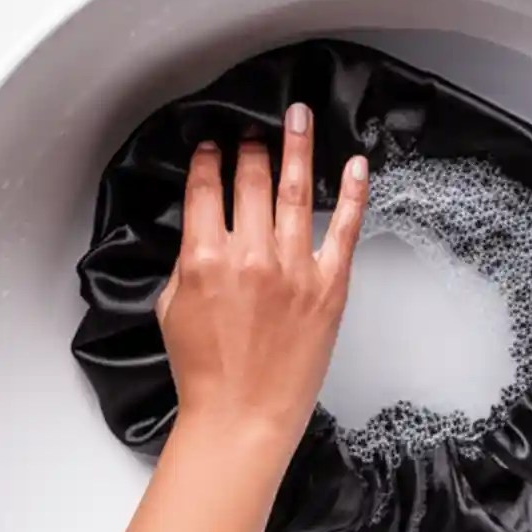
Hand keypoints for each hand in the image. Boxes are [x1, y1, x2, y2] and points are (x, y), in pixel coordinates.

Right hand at [156, 102, 368, 443]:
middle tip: (254, 127)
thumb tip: (204, 233)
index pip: (205, 190)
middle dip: (251, 147)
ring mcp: (294, 268)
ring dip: (296, 147)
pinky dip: (353, 193)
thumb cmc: (206, 371)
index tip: (211, 144)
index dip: (207, 160)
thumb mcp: (174, 308)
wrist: (243, 414)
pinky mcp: (329, 285)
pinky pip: (345, 228)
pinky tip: (357, 165)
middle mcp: (250, 255)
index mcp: (204, 258)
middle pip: (250, 181)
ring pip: (295, 191)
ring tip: (298, 117)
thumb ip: (189, 263)